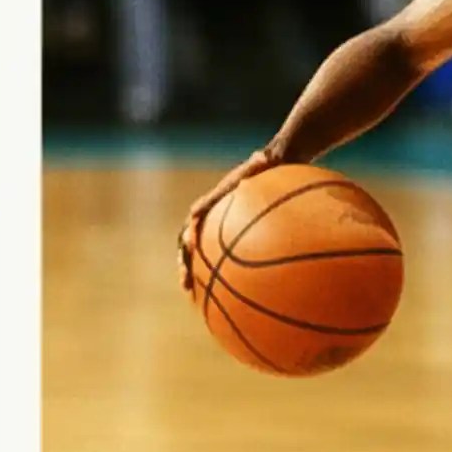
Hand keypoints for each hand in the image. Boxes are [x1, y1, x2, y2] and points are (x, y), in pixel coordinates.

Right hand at [178, 149, 276, 291]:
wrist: (267, 167)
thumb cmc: (264, 166)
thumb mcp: (261, 163)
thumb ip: (258, 163)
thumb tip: (263, 157)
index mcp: (212, 200)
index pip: (196, 217)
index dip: (191, 232)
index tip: (191, 245)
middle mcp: (207, 216)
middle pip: (188, 241)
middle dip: (185, 261)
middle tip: (185, 280)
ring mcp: (213, 227)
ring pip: (197, 254)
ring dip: (192, 272)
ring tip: (191, 292)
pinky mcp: (222, 236)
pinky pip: (215, 258)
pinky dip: (213, 274)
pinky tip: (219, 294)